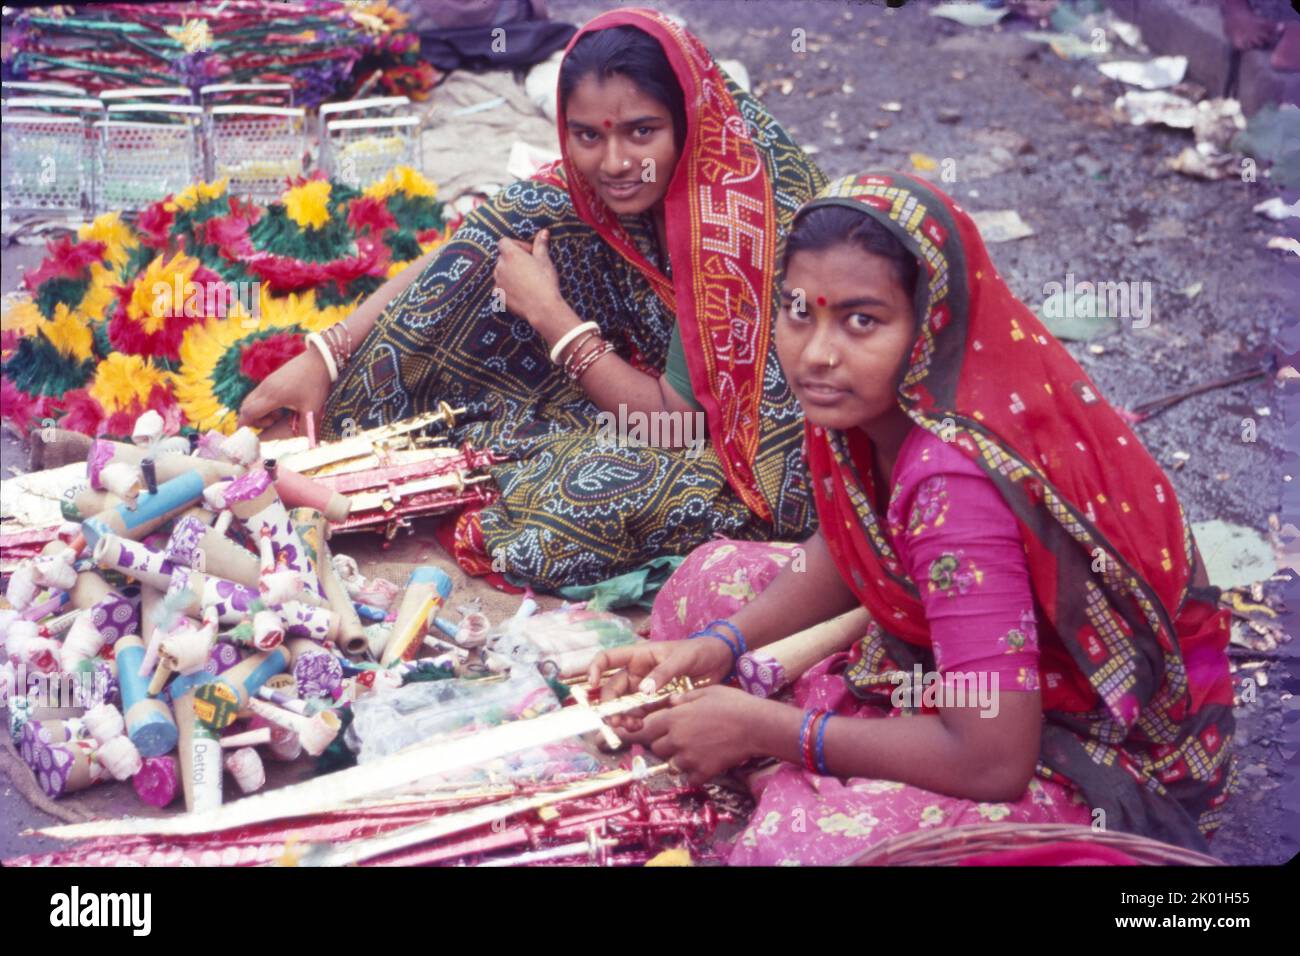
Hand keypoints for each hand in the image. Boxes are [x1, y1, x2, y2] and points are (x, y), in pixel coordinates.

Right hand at [238, 345, 331, 437]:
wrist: (319, 359)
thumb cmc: (315, 383)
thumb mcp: (312, 408)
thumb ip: (306, 427)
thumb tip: (304, 442)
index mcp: (272, 397)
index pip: (249, 413)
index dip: (244, 426)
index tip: (245, 436)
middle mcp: (265, 389)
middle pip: (245, 407)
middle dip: (252, 420)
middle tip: (270, 423)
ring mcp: (266, 383)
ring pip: (250, 400)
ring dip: (258, 412)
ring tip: (278, 415)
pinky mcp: (270, 379)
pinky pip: (257, 395)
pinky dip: (262, 404)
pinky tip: (280, 406)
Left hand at [493, 229, 566, 339]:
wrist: (542, 307)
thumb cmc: (545, 281)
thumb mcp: (544, 260)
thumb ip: (541, 244)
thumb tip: (544, 232)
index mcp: (510, 254)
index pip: (504, 242)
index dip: (516, 245)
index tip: (529, 252)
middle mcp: (500, 266)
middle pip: (502, 257)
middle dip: (514, 259)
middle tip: (530, 266)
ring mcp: (498, 281)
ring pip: (500, 272)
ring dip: (510, 273)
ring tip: (526, 280)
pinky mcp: (499, 295)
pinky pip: (500, 287)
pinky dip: (507, 287)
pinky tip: (521, 292)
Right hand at [587, 637, 733, 735]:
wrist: (720, 661)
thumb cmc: (699, 651)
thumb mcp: (681, 659)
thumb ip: (663, 673)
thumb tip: (643, 690)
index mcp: (639, 656)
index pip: (608, 658)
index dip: (595, 669)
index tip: (591, 685)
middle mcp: (637, 673)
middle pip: (613, 689)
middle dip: (609, 705)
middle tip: (615, 721)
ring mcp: (645, 689)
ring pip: (624, 704)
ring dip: (621, 716)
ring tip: (630, 727)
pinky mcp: (656, 702)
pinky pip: (639, 713)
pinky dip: (636, 721)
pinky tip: (640, 728)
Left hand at [642, 685, 764, 784]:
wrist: (756, 726)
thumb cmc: (733, 704)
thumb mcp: (705, 691)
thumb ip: (682, 699)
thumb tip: (668, 703)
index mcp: (674, 717)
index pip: (643, 728)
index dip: (635, 731)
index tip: (625, 734)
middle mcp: (676, 739)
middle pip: (655, 747)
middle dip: (663, 742)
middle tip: (681, 736)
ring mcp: (688, 758)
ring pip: (670, 763)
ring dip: (677, 757)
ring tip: (697, 747)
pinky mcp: (701, 773)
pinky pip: (688, 776)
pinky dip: (693, 771)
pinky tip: (707, 759)